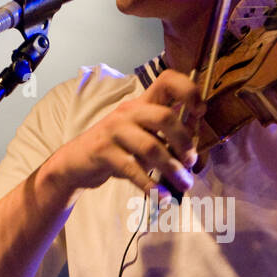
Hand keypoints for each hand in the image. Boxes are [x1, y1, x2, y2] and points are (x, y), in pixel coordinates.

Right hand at [51, 69, 205, 195]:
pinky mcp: (103, 151)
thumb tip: (195, 146)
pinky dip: (150, 185)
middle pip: (165, 117)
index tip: (200, 112)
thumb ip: (167, 136)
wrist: (76, 161)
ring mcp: (114, 130)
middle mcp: (129, 111)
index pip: (168, 81)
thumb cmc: (118, 148)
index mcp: (143, 103)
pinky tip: (161, 196)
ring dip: (172, 169)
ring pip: (151, 147)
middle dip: (184, 142)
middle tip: (191, 161)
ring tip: (183, 184)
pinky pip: (132, 169)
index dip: (189, 91)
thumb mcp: (143, 135)